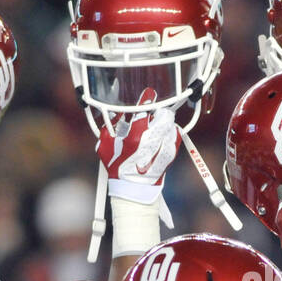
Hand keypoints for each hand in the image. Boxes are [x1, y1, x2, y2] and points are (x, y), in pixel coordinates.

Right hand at [97, 88, 180, 203]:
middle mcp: (152, 140)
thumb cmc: (118, 167)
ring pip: (171, 123)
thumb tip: (114, 112)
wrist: (134, 187)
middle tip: (153, 113)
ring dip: (164, 122)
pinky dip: (170, 131)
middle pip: (165, 114)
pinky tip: (161, 135)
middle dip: (159, 111)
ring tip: (156, 126)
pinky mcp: (171, 152)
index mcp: (135, 137)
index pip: (144, 110)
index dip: (147, 98)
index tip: (149, 93)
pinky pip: (175, 134)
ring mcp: (164, 147)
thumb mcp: (106, 145)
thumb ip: (108, 126)